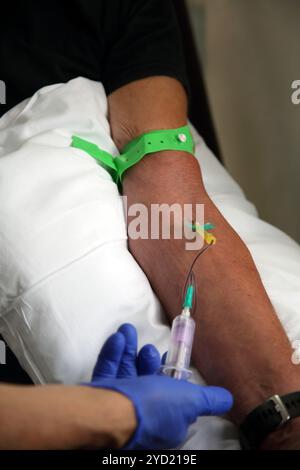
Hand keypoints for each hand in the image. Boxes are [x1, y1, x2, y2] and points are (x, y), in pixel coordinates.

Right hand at [87, 324, 232, 448]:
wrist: (108, 412)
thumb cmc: (153, 405)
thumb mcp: (190, 401)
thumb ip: (208, 399)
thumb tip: (227, 399)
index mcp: (167, 421)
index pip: (172, 398)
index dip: (172, 376)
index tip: (169, 356)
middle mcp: (143, 416)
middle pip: (147, 383)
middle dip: (148, 359)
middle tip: (148, 346)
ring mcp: (119, 407)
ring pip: (126, 375)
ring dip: (129, 350)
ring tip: (128, 330)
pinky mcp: (100, 397)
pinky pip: (107, 372)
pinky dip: (113, 354)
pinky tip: (117, 339)